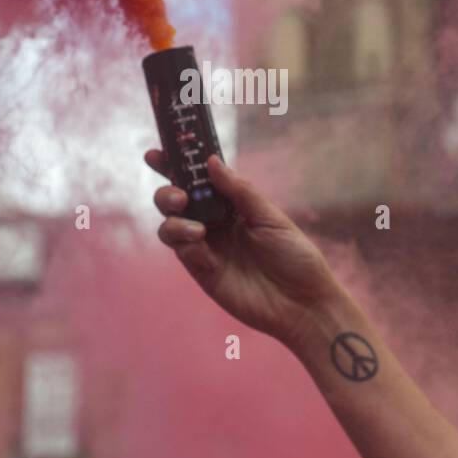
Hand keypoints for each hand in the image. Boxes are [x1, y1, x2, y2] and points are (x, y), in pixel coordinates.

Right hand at [146, 150, 342, 345]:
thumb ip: (239, 191)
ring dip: (175, 223)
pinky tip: (208, 256)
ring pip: (170, 227)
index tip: (156, 154)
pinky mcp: (202, 272)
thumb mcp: (270, 217)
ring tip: (198, 231)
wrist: (302, 303)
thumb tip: (211, 162)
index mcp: (232, 205)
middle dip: (167, 194)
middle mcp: (215, 223)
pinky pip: (182, 253)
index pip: (198, 180)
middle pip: (175, 202)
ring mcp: (206, 247)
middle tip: (180, 198)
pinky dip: (188, 248)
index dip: (174, 166)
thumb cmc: (295, 256)